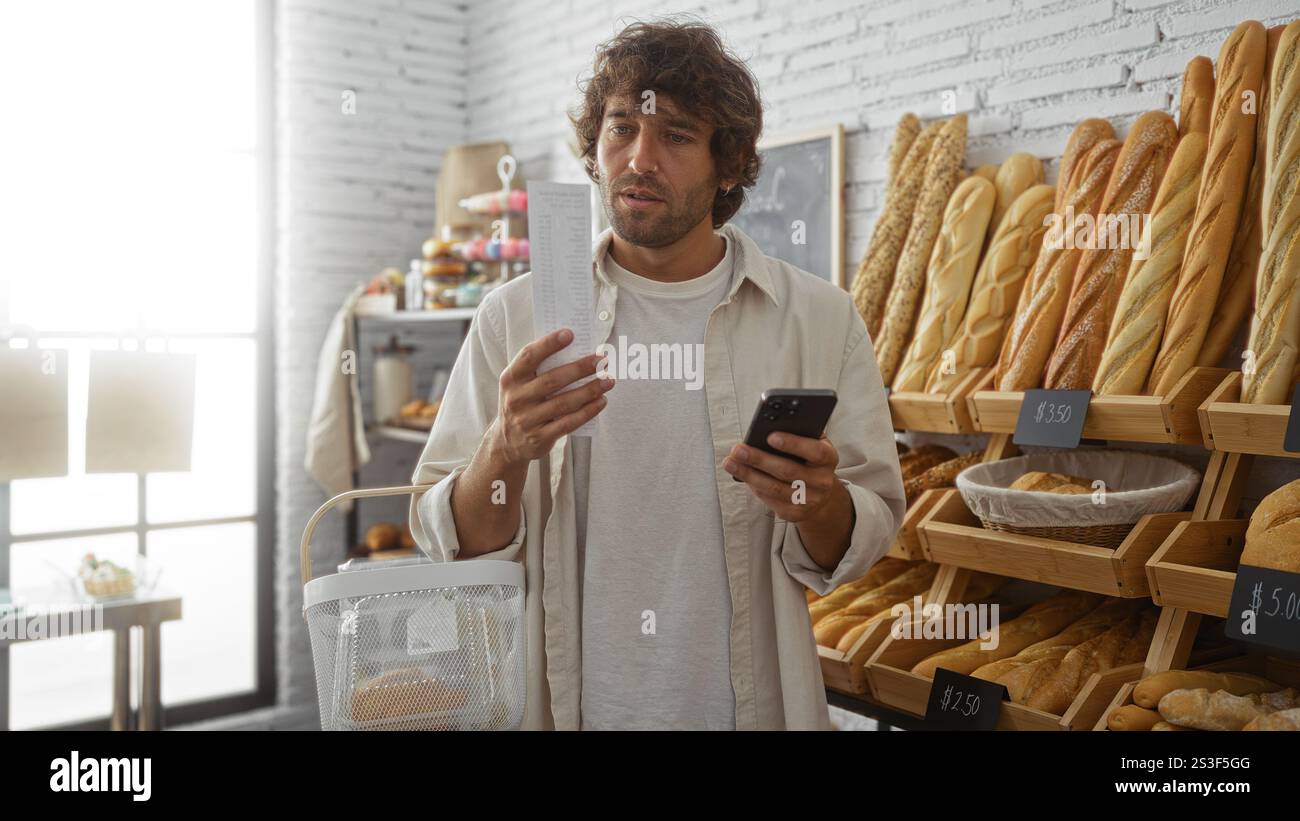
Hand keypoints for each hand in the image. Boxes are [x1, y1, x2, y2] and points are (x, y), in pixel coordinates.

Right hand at [491, 328, 613, 465]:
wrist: (507, 443)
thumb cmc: (522, 404)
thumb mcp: (520, 385)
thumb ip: (539, 369)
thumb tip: (576, 350)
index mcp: (511, 378)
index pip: (528, 356)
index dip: (549, 344)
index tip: (570, 333)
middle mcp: (516, 398)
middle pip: (552, 380)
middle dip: (580, 368)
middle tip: (602, 360)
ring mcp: (527, 420)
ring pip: (564, 403)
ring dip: (590, 390)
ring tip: (608, 380)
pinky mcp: (540, 437)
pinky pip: (569, 423)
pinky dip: (588, 411)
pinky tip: (601, 401)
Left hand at [723, 432, 843, 521]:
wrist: (821, 495)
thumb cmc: (810, 460)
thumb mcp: (813, 444)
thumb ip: (800, 432)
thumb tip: (771, 423)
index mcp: (828, 459)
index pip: (815, 451)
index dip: (793, 444)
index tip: (770, 436)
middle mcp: (822, 481)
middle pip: (788, 471)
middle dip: (759, 459)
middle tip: (738, 450)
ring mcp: (809, 500)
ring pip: (774, 488)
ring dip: (749, 474)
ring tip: (730, 462)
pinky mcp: (795, 513)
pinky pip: (770, 500)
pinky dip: (754, 486)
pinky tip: (742, 475)